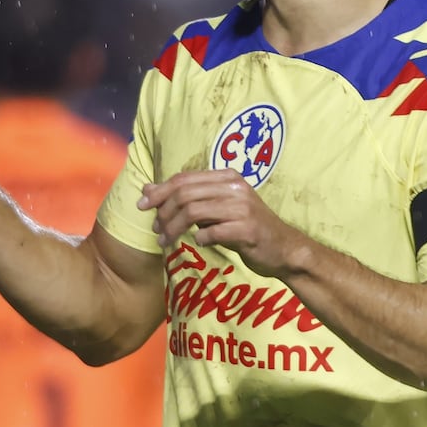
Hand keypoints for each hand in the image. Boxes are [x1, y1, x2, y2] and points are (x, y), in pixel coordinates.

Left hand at [138, 169, 297, 277]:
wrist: (284, 249)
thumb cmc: (246, 229)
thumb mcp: (216, 209)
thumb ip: (187, 199)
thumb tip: (147, 190)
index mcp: (227, 177)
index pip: (184, 179)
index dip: (160, 191)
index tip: (142, 206)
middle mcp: (235, 188)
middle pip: (186, 193)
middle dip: (164, 211)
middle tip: (156, 229)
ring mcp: (243, 207)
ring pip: (195, 211)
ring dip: (175, 227)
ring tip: (166, 240)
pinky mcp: (248, 229)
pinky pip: (213, 231)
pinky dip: (201, 238)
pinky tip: (198, 243)